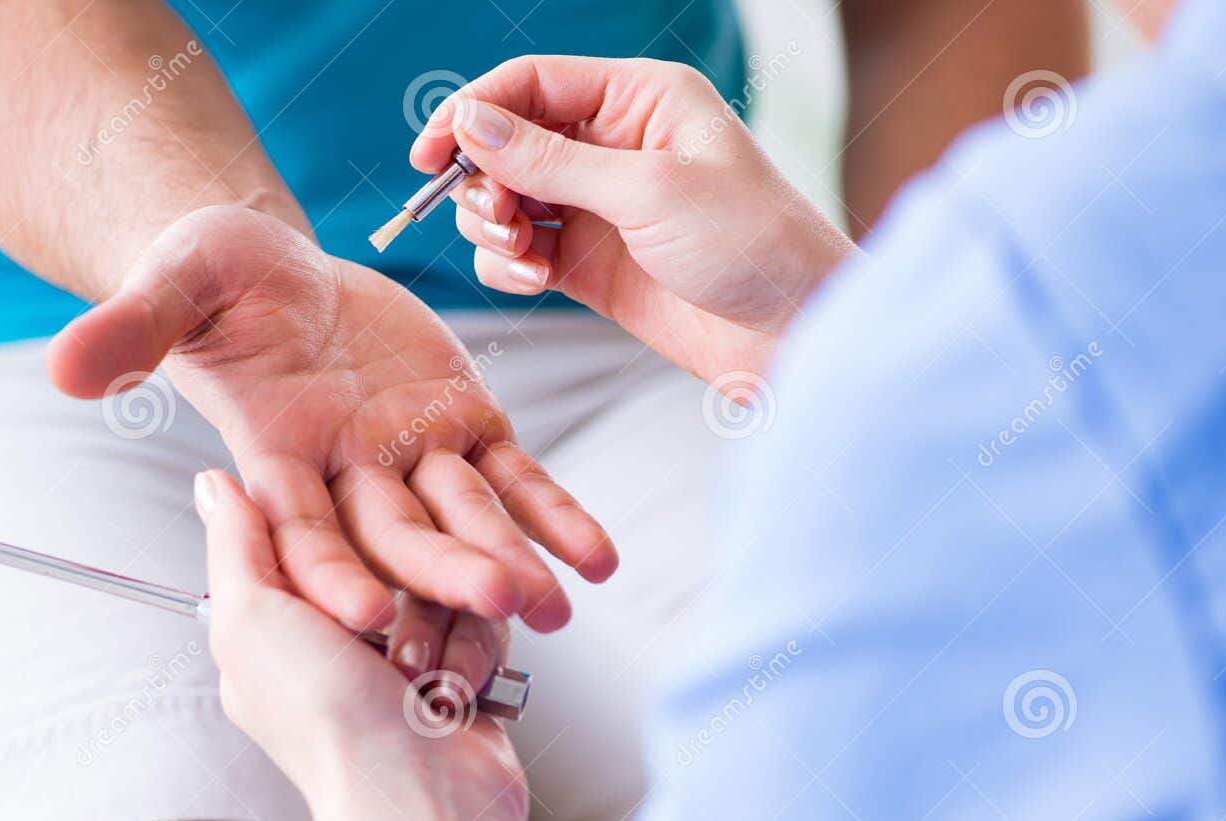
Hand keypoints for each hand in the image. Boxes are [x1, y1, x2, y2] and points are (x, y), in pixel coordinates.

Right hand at [46, 204, 617, 646]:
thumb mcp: (176, 285)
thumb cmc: (214, 277)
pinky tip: (598, 559)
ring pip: (466, 521)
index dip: (329, 574)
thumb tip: (60, 367)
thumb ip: (133, 330)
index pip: (302, 531)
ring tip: (561, 603)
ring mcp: (411, 459)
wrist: (280, 270)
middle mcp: (348, 477)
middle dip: (446, 577)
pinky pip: (518, 480)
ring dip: (512, 561)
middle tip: (501, 610)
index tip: (366, 617)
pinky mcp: (466, 430)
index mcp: (277, 460)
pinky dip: (556, 517)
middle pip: (398, 541)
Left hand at [196, 468, 535, 820]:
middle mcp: (335, 655)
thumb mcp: (251, 618)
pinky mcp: (460, 682)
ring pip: (441, 591)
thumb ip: (235, 543)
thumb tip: (213, 483)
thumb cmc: (325, 719)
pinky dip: (472, 657)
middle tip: (395, 618)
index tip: (350, 542)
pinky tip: (456, 695)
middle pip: (384, 564)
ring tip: (424, 676)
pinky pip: (480, 629)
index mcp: (274, 640)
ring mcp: (401, 672)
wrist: (419, 801)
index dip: (331, 545)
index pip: (305, 552)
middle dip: (400, 591)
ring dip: (439, 630)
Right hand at [411, 56, 855, 385]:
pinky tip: (531, 279)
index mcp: (639, 100)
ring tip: (520, 251)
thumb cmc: (751, 244)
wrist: (795, 331)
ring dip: (493, 225)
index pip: (531, 84)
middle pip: (508, 142)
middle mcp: (615, 147)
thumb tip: (472, 123)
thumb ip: (552, 158)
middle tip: (497, 216)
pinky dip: (510, 265)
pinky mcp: (593, 265)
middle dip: (484, 179)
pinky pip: (523, 252)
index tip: (430, 153)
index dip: (472, 111)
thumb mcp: (648, 191)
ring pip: (508, 200)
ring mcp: (601, 208)